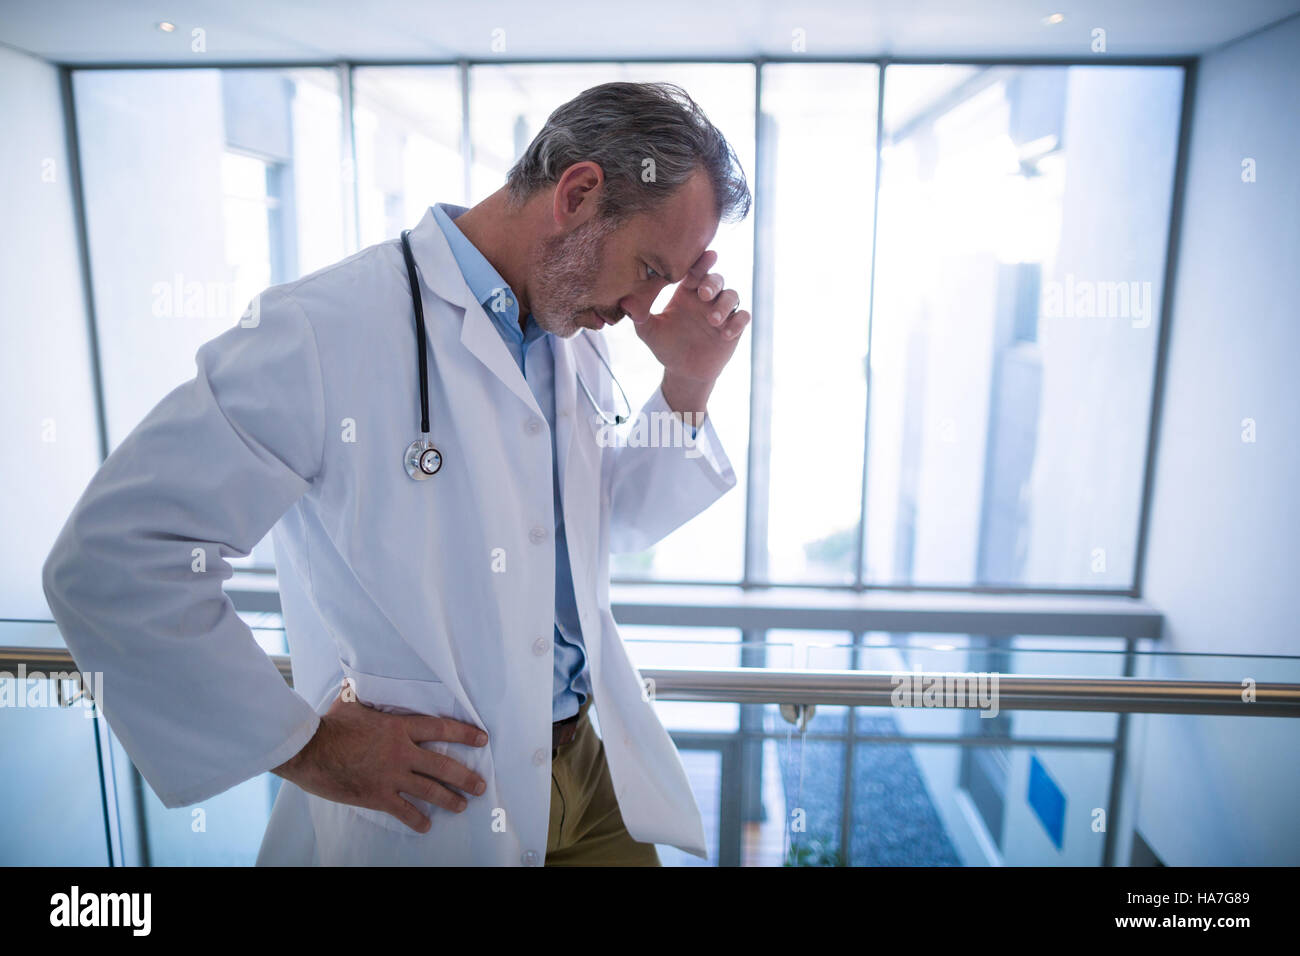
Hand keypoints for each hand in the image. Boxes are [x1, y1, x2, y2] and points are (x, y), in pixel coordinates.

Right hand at [273, 687, 488, 832]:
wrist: (309, 750)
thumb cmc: (329, 724)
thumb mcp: (350, 702)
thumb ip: (361, 693)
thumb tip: (353, 679)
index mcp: (398, 728)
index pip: (440, 728)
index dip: (464, 734)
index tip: (482, 739)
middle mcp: (401, 752)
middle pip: (443, 765)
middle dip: (465, 777)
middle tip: (481, 786)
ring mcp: (391, 776)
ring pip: (430, 790)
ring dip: (450, 799)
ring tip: (462, 805)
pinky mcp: (377, 796)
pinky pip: (403, 810)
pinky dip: (416, 819)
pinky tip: (426, 825)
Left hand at [632, 250, 750, 409]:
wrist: (683, 371)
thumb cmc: (666, 346)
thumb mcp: (649, 332)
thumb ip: (639, 315)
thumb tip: (625, 302)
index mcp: (686, 292)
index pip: (694, 271)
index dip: (700, 262)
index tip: (704, 256)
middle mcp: (706, 298)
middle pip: (716, 279)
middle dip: (712, 283)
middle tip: (703, 294)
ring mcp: (722, 312)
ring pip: (732, 296)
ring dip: (724, 305)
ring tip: (712, 320)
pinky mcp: (734, 328)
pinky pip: (743, 318)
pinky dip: (737, 323)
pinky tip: (726, 334)